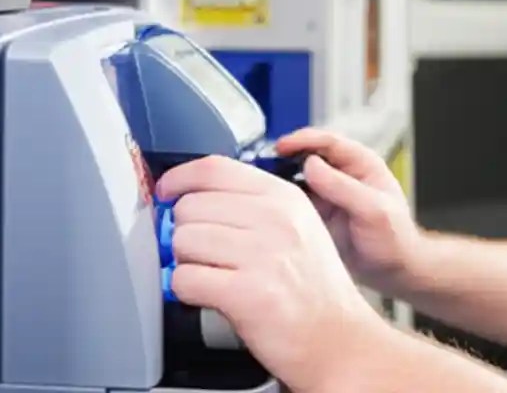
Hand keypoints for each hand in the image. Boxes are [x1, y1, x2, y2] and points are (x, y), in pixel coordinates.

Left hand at [156, 155, 382, 391]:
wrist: (338, 338)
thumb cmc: (312, 289)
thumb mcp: (297, 227)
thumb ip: (251, 206)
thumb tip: (189, 198)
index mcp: (285, 197)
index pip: (214, 168)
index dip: (179, 179)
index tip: (168, 193)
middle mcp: (276, 219)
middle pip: (190, 206)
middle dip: (185, 232)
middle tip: (204, 254)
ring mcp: (263, 254)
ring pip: (183, 241)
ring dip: (186, 263)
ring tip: (214, 276)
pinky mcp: (248, 293)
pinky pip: (184, 279)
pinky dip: (187, 291)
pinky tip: (211, 296)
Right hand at [275, 128, 423, 295]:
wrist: (395, 272)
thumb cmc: (396, 239)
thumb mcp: (373, 210)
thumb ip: (343, 187)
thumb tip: (312, 165)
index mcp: (362, 165)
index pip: (329, 142)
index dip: (303, 140)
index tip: (282, 146)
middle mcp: (342, 176)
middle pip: (308, 156)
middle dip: (284, 158)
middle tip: (261, 165)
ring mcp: (329, 195)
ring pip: (297, 178)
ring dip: (279, 179)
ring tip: (258, 184)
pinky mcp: (318, 214)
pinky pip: (294, 201)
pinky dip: (280, 200)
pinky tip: (266, 205)